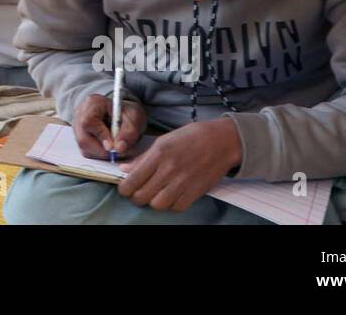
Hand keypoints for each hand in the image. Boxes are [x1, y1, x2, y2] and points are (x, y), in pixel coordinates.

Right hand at [74, 92, 146, 160]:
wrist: (122, 114)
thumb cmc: (126, 113)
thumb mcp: (134, 118)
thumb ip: (129, 132)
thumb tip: (119, 148)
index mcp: (93, 103)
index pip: (88, 122)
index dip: (100, 136)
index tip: (113, 147)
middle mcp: (80, 114)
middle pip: (83, 138)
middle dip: (102, 150)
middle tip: (117, 152)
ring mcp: (77, 126)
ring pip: (84, 147)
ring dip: (102, 153)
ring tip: (115, 147)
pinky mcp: (78, 137)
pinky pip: (86, 151)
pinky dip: (99, 153)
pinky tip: (108, 147)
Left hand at [116, 118, 242, 212]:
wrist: (221, 141)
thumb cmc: (191, 137)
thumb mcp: (163, 140)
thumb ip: (143, 157)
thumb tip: (124, 169)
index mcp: (158, 154)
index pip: (132, 180)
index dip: (124, 189)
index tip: (125, 188)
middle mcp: (169, 169)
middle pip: (142, 196)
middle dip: (136, 197)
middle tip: (138, 192)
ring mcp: (183, 182)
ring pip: (157, 205)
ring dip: (153, 202)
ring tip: (155, 194)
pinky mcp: (196, 191)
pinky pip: (176, 208)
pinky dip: (171, 205)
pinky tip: (171, 196)